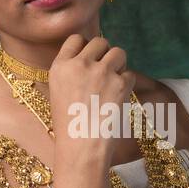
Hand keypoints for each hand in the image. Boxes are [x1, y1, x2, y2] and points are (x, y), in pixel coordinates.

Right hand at [48, 34, 135, 159]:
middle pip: (100, 41)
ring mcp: (101, 72)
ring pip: (119, 52)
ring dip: (119, 64)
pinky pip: (130, 74)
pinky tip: (118, 98)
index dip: (86, 47)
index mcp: (60, 66)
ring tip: (114, 82)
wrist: (81, 148)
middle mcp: (80, 64)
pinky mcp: (120, 84)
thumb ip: (71, 72)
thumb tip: (92, 58)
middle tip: (105, 72)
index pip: (76, 39)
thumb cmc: (69, 126)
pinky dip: (127, 84)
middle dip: (105, 54)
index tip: (91, 59)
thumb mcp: (58, 92)